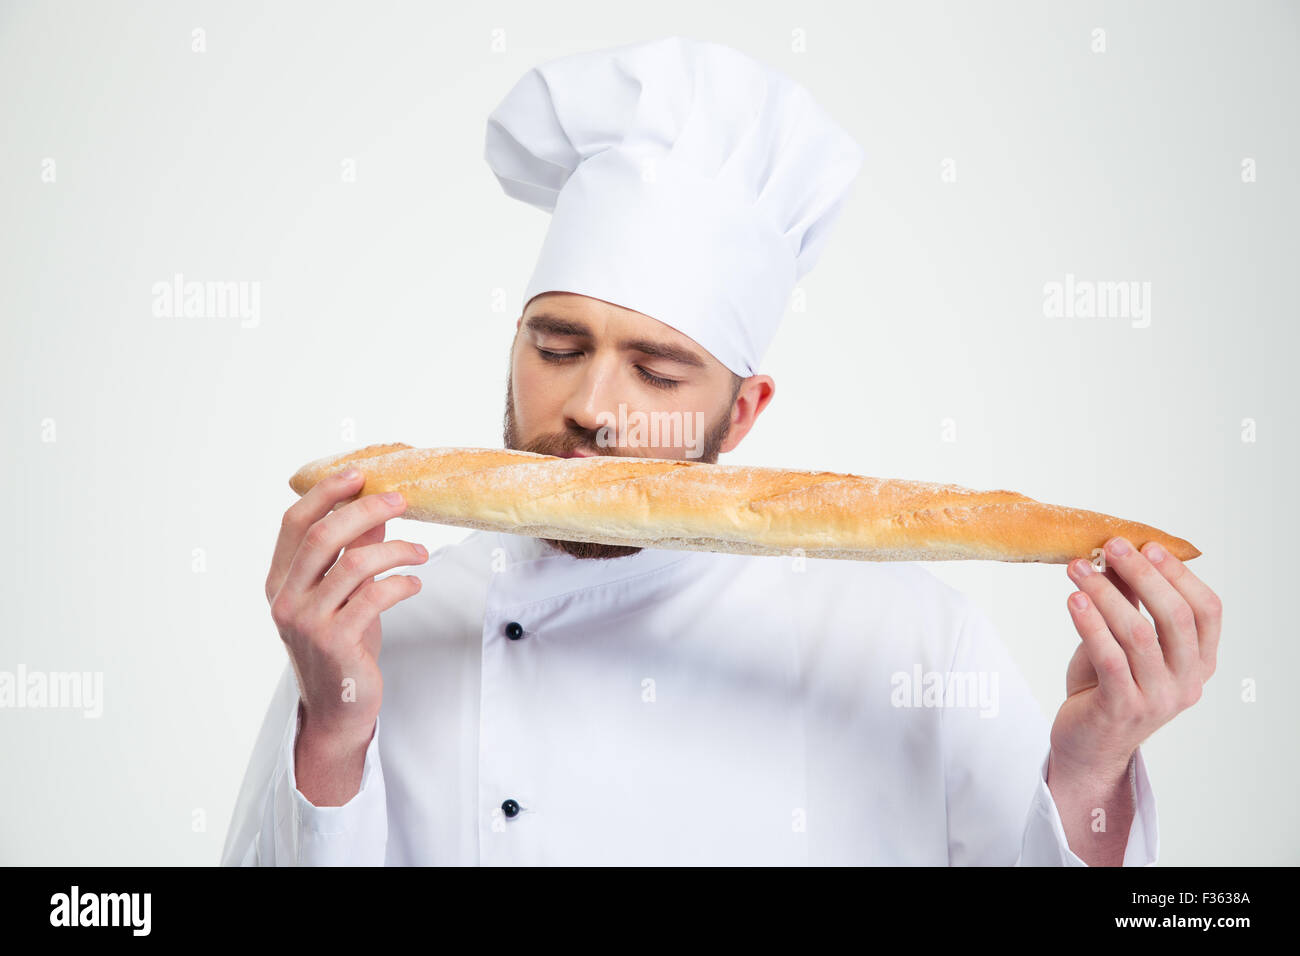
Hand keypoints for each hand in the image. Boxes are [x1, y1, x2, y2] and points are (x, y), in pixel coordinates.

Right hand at [265, 468, 428, 749]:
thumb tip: (378, 507)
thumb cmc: (342, 647)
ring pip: (354, 564)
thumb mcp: (344, 594)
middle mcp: (286, 599)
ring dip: (396, 549)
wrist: (338, 708)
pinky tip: (414, 583)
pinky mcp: (335, 643)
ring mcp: (308, 622)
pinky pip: (374, 597)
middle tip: (402, 500)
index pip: (294, 522)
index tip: (359, 474)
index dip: (325, 493)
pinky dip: (401, 583)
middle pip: (322, 535)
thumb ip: (354, 552)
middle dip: (366, 509)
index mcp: (280, 580)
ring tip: (420, 551)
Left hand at [1052, 536, 1221, 778]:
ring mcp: (1158, 699)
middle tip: (1110, 546)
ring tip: (1077, 569)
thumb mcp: (1122, 641)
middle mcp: (1187, 682)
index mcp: (1199, 663)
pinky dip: (1091, 623)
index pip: (1207, 611)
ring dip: (1106, 593)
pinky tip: (1073, 600)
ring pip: (1139, 634)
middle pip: (1176, 617)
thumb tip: (1118, 554)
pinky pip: (1110, 658)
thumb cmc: (1106, 687)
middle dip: (1143, 574)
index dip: (1180, 575)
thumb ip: (1127, 604)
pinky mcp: (1123, 709)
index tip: (1148, 546)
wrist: (1087, 746)